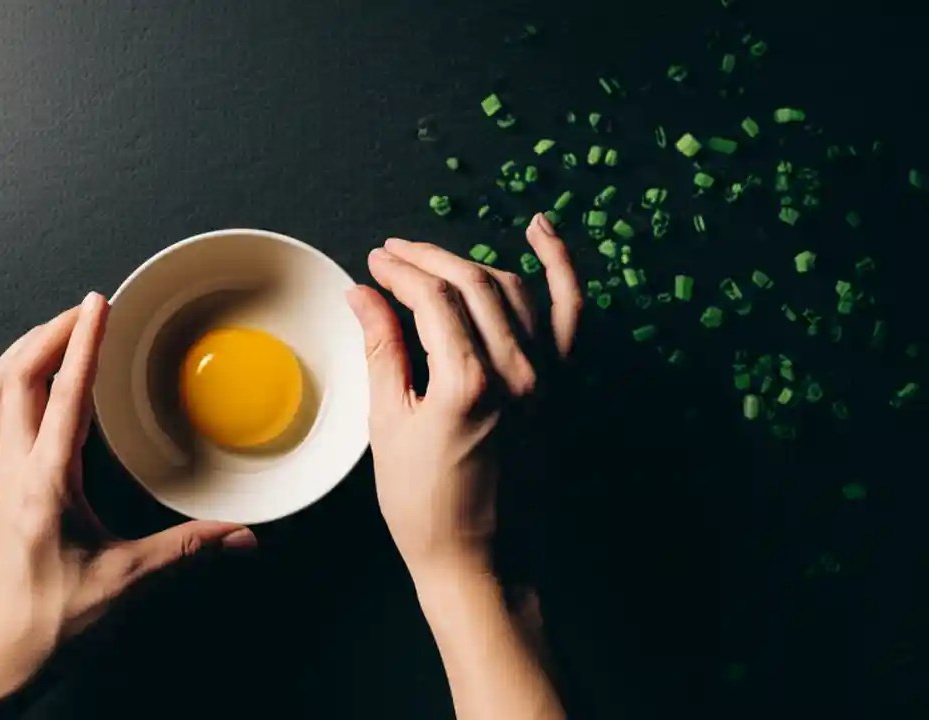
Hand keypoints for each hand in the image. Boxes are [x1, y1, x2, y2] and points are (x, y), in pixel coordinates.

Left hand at [0, 292, 256, 718]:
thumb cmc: (49, 626)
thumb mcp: (125, 582)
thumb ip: (185, 550)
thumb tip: (239, 535)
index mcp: (44, 485)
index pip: (65, 395)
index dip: (84, 343)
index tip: (98, 304)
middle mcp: (10, 473)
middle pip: (19, 378)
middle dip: (51, 333)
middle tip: (83, 309)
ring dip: (20, 352)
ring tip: (47, 326)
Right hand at [346, 214, 580, 577]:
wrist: (484, 563)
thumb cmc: (425, 506)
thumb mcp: (389, 425)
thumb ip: (382, 349)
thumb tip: (362, 294)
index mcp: (468, 383)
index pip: (433, 298)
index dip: (399, 272)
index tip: (374, 264)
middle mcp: (519, 372)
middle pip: (474, 284)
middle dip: (429, 259)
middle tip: (393, 254)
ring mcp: (550, 378)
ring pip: (516, 290)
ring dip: (474, 264)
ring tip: (435, 260)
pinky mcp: (565, 387)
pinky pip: (572, 313)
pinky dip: (562, 267)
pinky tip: (542, 230)